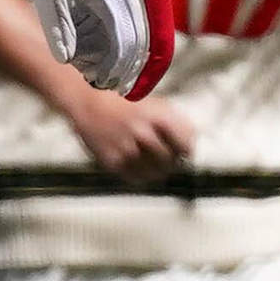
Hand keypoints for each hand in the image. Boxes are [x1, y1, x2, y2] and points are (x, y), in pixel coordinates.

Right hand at [63, 86, 195, 181]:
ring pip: (155, 172)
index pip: (185, 143)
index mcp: (156, 116)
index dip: (187, 150)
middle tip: (169, 158)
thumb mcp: (154, 104)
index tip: (185, 152)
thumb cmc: (122, 102)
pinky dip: (142, 176)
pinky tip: (139, 166)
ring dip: (159, 170)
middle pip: (170, 160)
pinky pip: (137, 179)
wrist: (88, 103)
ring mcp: (127, 150)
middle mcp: (142, 133)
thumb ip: (175, 122)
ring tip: (154, 162)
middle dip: (172, 161)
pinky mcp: (113, 162)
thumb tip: (191, 142)